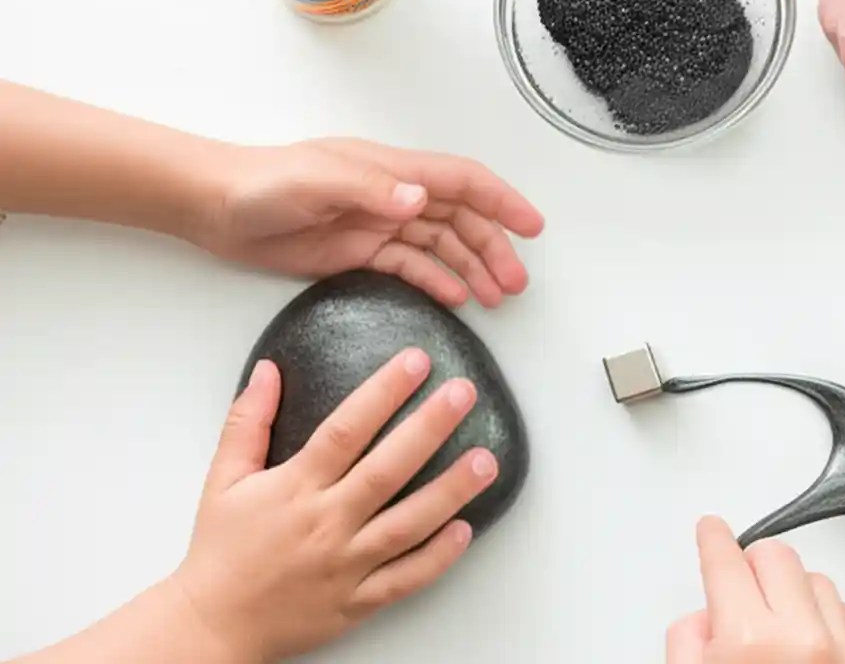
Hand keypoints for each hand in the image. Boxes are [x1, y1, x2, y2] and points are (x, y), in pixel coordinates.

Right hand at [165, 348, 498, 661]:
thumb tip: (269, 367)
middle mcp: (326, 523)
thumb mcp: (222, 479)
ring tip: (488, 459)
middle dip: (429, 427)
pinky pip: (406, 578)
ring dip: (451, 491)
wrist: (213, 627)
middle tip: (465, 393)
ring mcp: (346, 564)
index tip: (417, 360)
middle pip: (387, 470)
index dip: (383, 392)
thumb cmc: (221, 550)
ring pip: (408, 524)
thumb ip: (248, 421)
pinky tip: (467, 528)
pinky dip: (438, 556)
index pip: (346, 430)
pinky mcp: (358, 602)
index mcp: (295, 488)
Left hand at [198, 138, 544, 307]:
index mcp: (390, 171)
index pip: (460, 180)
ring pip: (441, 245)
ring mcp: (378, 223)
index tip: (531, 226)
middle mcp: (392, 195)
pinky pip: (411, 265)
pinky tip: (457, 298)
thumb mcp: (314, 182)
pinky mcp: (360, 251)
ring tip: (498, 298)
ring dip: (472, 268)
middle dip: (493, 247)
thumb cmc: (261, 184)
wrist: (214, 207)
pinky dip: (437, 280)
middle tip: (516, 283)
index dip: (500, 200)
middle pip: (460, 218)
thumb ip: (369, 190)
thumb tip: (423, 201)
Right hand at [666, 517, 844, 663]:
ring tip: (774, 633)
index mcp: (750, 642)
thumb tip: (706, 617)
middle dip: (752, 566)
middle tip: (738, 592)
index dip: (713, 539)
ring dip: (791, 593)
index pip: (725, 562)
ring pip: (815, 579)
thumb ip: (687, 640)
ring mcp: (842, 649)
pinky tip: (804, 644)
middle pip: (775, 555)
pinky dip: (823, 618)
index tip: (711, 529)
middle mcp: (803, 639)